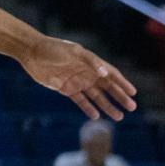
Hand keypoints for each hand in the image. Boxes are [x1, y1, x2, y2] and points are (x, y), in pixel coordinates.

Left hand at [17, 35, 137, 119]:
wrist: (32, 52)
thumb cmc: (54, 48)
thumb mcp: (73, 51)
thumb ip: (90, 61)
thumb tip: (105, 73)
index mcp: (91, 62)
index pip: (111, 74)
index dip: (122, 83)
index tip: (133, 93)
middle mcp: (86, 73)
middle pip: (107, 87)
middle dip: (119, 97)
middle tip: (131, 108)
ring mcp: (77, 82)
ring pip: (96, 97)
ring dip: (107, 106)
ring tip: (119, 117)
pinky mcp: (65, 89)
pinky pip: (80, 100)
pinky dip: (88, 108)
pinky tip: (97, 116)